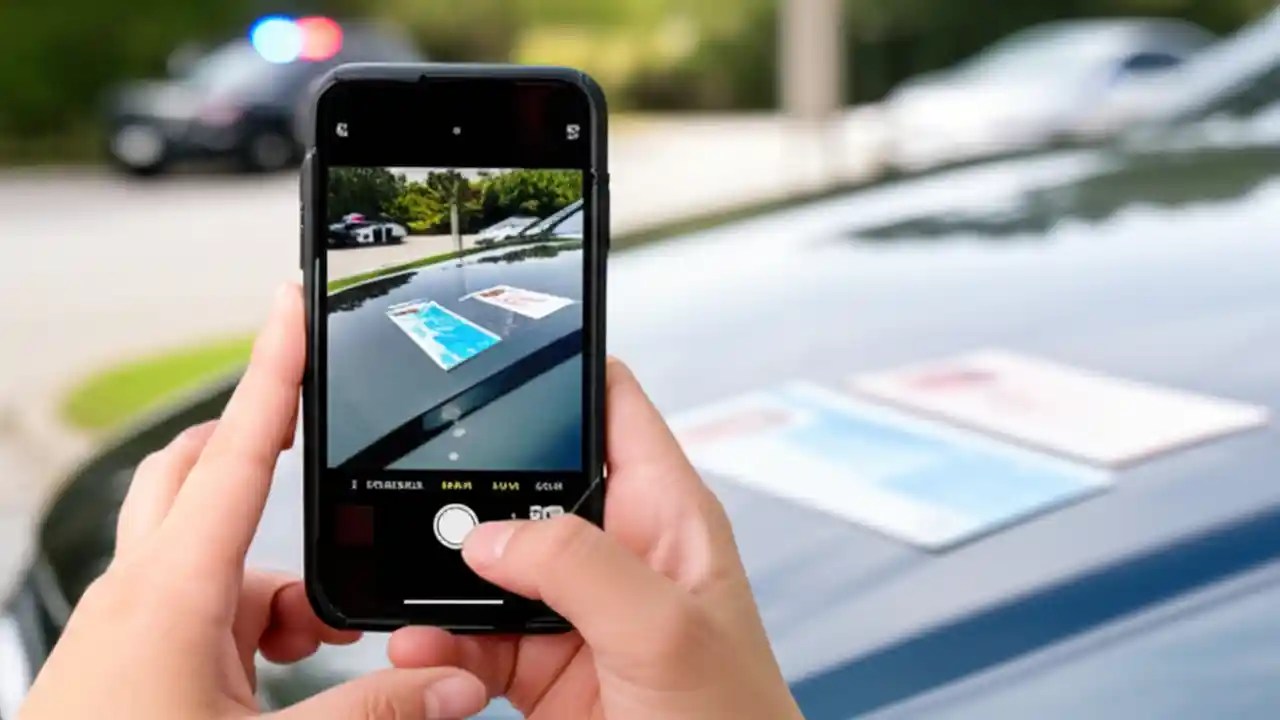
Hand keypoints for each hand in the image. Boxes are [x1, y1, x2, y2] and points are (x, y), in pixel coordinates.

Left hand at [22, 285, 486, 719]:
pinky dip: (252, 620)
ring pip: (204, 551)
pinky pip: (197, 607)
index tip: (294, 306)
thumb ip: (373, 716)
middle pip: (200, 474)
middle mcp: (140, 592)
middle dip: (267, 464)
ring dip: (274, 575)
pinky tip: (284, 672)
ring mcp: (127, 627)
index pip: (240, 449)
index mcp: (170, 591)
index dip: (276, 368)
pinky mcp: (126, 662)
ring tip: (330, 631)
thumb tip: (452, 686)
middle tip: (327, 465)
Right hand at [389, 359, 802, 718]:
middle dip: (471, 487)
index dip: (560, 370)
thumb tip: (491, 536)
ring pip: (490, 564)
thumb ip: (581, 566)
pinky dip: (441, 638)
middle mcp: (619, 552)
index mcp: (666, 515)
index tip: (492, 356)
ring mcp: (576, 611)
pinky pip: (474, 634)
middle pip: (529, 482)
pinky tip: (422, 644)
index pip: (612, 407)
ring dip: (444, 574)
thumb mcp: (666, 630)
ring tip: (410, 587)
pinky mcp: (541, 666)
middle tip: (416, 495)